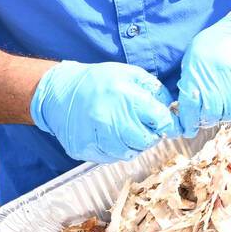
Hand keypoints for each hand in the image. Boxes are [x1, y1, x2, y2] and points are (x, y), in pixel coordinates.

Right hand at [29, 61, 178, 163]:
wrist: (59, 92)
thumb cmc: (97, 81)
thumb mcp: (129, 74)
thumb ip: (154, 89)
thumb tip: (171, 106)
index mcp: (126, 97)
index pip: (160, 120)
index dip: (168, 124)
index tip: (169, 124)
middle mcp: (111, 119)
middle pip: (146, 141)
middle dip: (151, 136)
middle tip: (146, 128)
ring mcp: (95, 137)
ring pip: (129, 153)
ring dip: (134, 145)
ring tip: (127, 131)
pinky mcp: (83, 149)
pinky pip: (110, 158)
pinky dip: (116, 150)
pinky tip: (111, 136)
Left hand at [176, 10, 230, 133]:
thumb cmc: (218, 41)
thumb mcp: (194, 54)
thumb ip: (189, 78)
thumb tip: (185, 104)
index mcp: (199, 69)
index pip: (190, 106)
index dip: (188, 122)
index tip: (188, 128)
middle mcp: (218, 75)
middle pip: (211, 113)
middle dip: (206, 119)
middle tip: (206, 117)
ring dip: (225, 114)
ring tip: (223, 107)